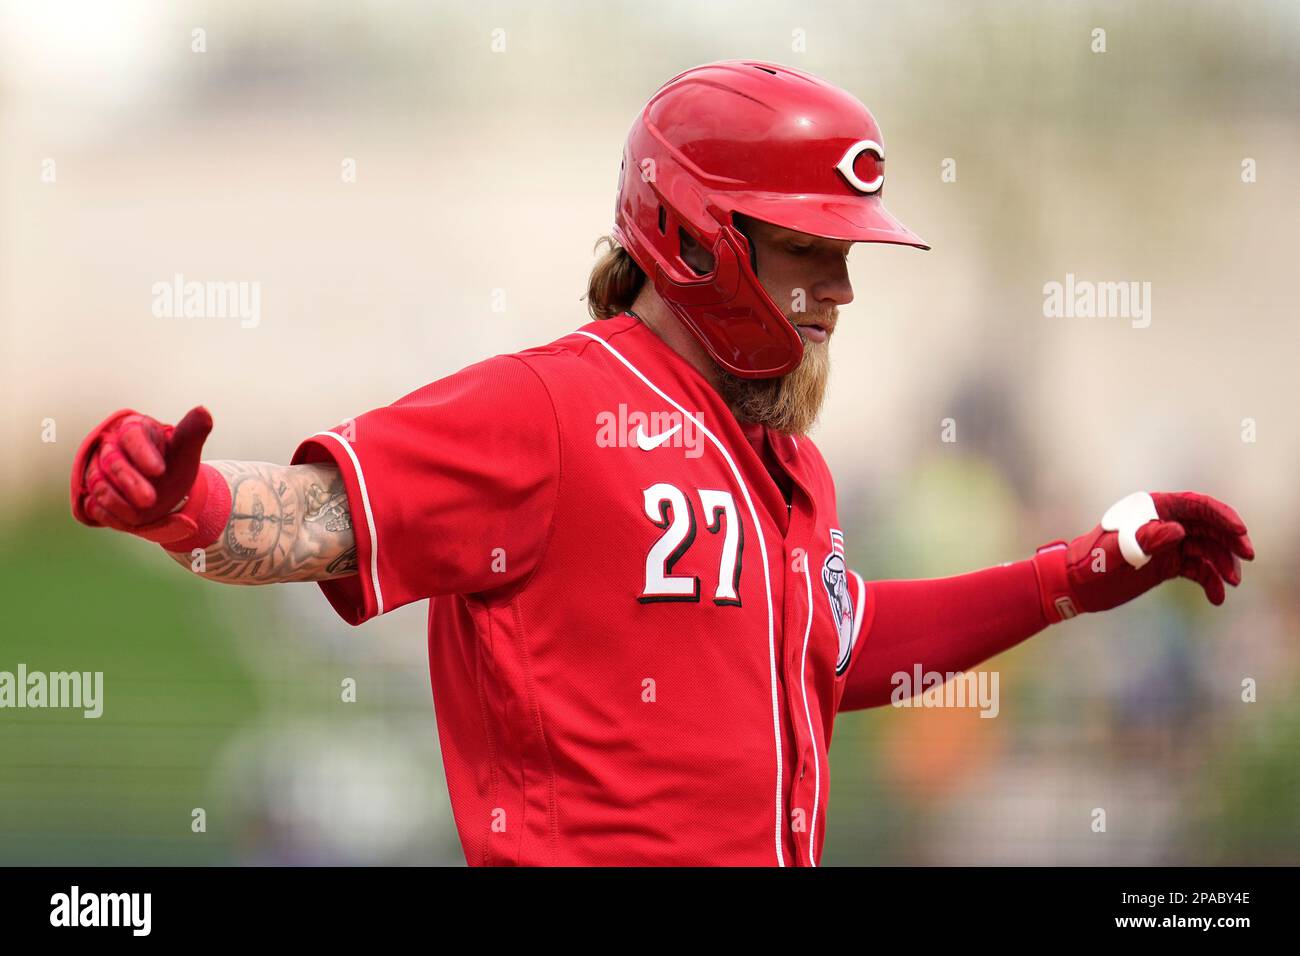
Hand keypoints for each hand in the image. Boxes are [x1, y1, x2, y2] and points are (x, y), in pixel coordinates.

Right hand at [71, 407, 212, 531]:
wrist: (163, 488)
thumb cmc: (173, 463)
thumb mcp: (185, 449)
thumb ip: (192, 431)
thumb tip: (203, 410)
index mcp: (134, 429)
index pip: (133, 436)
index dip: (143, 453)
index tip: (159, 471)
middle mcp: (111, 446)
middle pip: (113, 462)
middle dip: (130, 483)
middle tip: (150, 501)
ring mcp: (97, 470)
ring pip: (98, 484)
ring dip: (119, 502)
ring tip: (142, 514)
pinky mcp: (92, 493)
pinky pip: (93, 505)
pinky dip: (110, 515)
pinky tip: (128, 520)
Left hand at [1032, 491, 1253, 621]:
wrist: (1074, 585)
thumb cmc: (1089, 563)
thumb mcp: (1115, 552)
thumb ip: (1145, 539)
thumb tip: (1178, 531)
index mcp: (1151, 510)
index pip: (1195, 505)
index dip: (1221, 516)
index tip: (1240, 532)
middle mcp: (1163, 523)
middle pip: (1208, 526)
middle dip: (1230, 540)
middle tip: (1246, 559)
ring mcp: (1167, 544)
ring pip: (1207, 549)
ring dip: (1222, 564)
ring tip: (1229, 584)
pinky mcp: (1167, 564)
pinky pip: (1197, 569)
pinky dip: (1210, 581)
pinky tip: (1217, 597)